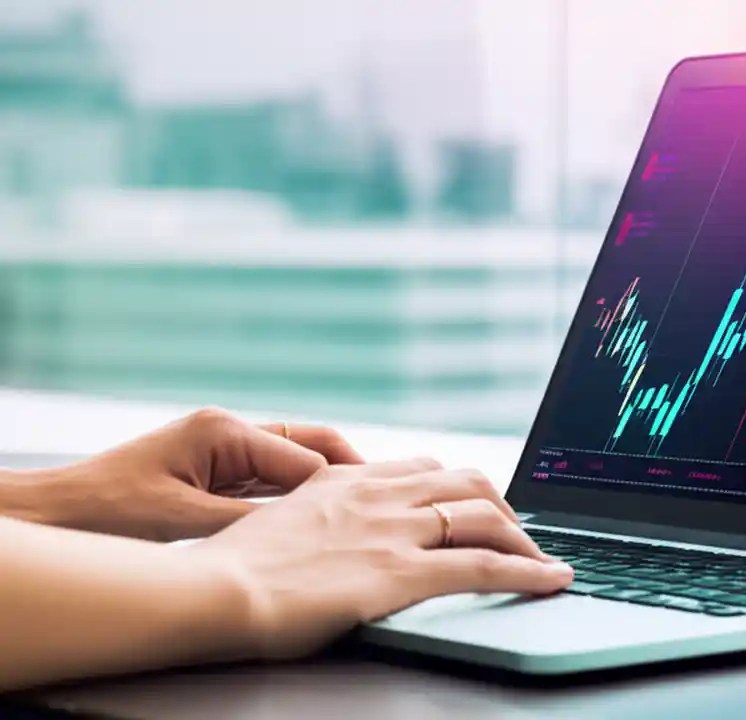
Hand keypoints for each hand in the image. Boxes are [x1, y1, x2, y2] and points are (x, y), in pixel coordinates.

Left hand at [21, 408, 365, 540]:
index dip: (344, 485)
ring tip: (367, 512)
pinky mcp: (217, 472)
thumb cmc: (108, 511)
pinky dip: (299, 499)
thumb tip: (309, 526)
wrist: (56, 514)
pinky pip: (273, 483)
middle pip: (311, 448)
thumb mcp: (185, 519)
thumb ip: (251, 520)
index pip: (305, 457)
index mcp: (224, 431)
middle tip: (388, 501)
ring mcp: (224, 451)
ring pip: (296, 465)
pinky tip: (323, 521)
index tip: (379, 508)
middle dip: (350, 473)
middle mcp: (230, 432)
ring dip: (327, 487)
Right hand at [188, 460, 572, 659]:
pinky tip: (554, 580)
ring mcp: (395, 531)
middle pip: (467, 483)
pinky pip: (486, 567)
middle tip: (516, 532)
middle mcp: (379, 495)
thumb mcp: (274, 525)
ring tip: (543, 560)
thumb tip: (319, 536)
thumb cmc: (229, 570)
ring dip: (524, 540)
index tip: (473, 504)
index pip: (423, 469)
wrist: (211, 590)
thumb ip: (310, 520)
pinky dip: (531, 572)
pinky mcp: (403, 573)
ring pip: (485, 518)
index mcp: (346, 481)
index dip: (458, 488)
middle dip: (500, 505)